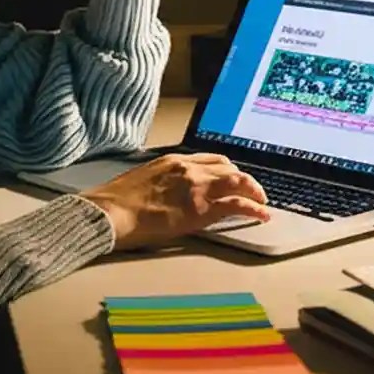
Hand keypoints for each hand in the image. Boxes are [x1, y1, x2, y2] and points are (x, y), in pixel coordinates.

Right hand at [79, 153, 270, 250]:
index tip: (231, 177)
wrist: (110, 212)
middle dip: (242, 178)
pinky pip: (237, 205)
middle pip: (228, 167)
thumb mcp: (142, 180)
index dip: (225, 169)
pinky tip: (262, 214)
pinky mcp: (201, 209)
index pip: (210, 159)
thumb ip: (162, 181)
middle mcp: (189, 168)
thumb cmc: (117, 202)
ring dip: (254, 191)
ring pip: (238, 181)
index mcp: (173, 161)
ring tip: (262, 201)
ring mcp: (197, 187)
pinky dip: (254, 208)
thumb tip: (168, 191)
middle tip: (250, 190)